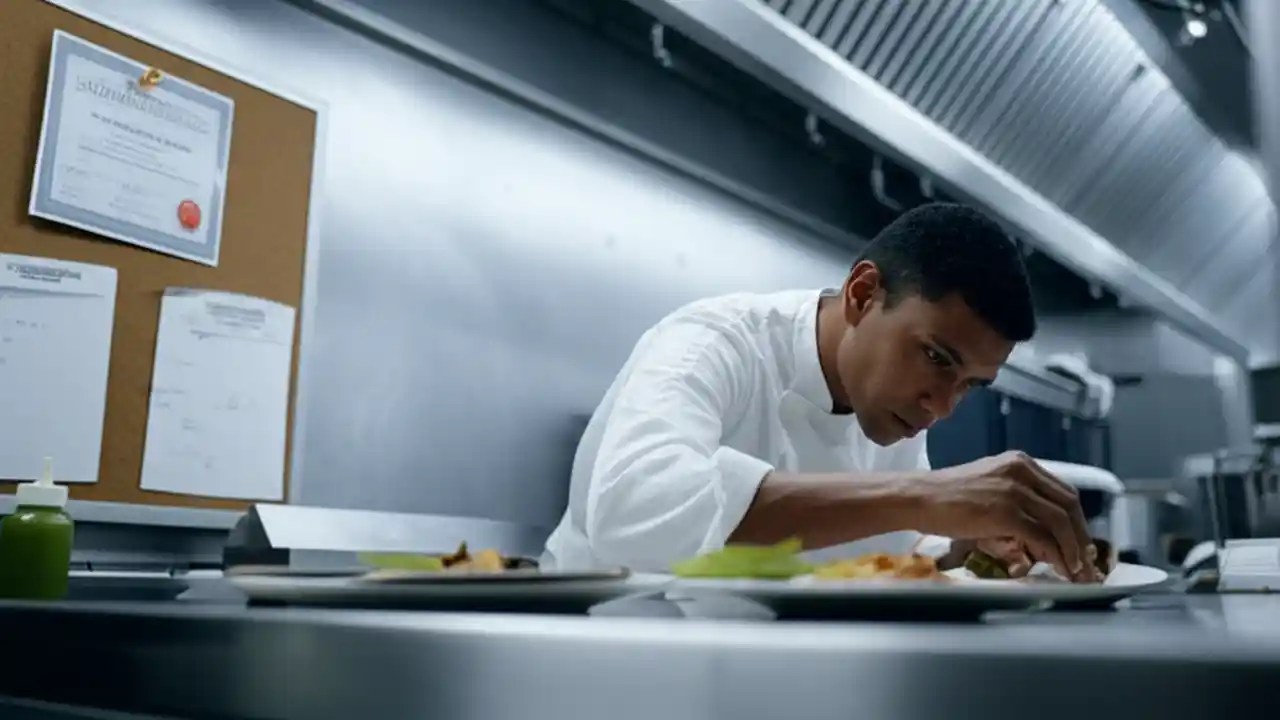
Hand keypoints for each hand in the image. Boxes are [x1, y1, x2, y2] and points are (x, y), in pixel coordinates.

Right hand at [908, 451, 1094, 581]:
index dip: (1076, 520)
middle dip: (1080, 537)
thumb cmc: (946, 497)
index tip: (1080, 542)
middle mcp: (1022, 471)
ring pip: (1061, 522)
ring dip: (1073, 551)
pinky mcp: (1007, 511)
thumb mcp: (988, 488)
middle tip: (1084, 562)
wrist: (919, 498)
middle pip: (1068, 505)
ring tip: (1075, 572)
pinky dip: (1055, 555)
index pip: (1062, 492)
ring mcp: (1015, 490)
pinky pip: (1042, 537)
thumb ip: (1016, 501)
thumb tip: (1040, 535)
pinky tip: (1056, 568)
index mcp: (1019, 462)